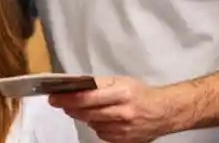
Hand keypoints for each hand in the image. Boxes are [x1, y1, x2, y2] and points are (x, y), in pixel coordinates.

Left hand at [48, 76, 173, 142]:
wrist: (165, 111)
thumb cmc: (140, 93)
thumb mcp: (120, 81)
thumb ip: (97, 84)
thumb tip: (73, 86)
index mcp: (121, 93)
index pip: (86, 97)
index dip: (67, 98)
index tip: (53, 97)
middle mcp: (123, 112)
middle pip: (86, 112)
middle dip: (69, 107)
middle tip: (59, 102)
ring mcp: (124, 128)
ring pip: (92, 124)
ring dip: (83, 116)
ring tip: (80, 109)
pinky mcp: (125, 140)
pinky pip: (102, 134)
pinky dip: (96, 126)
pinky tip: (99, 119)